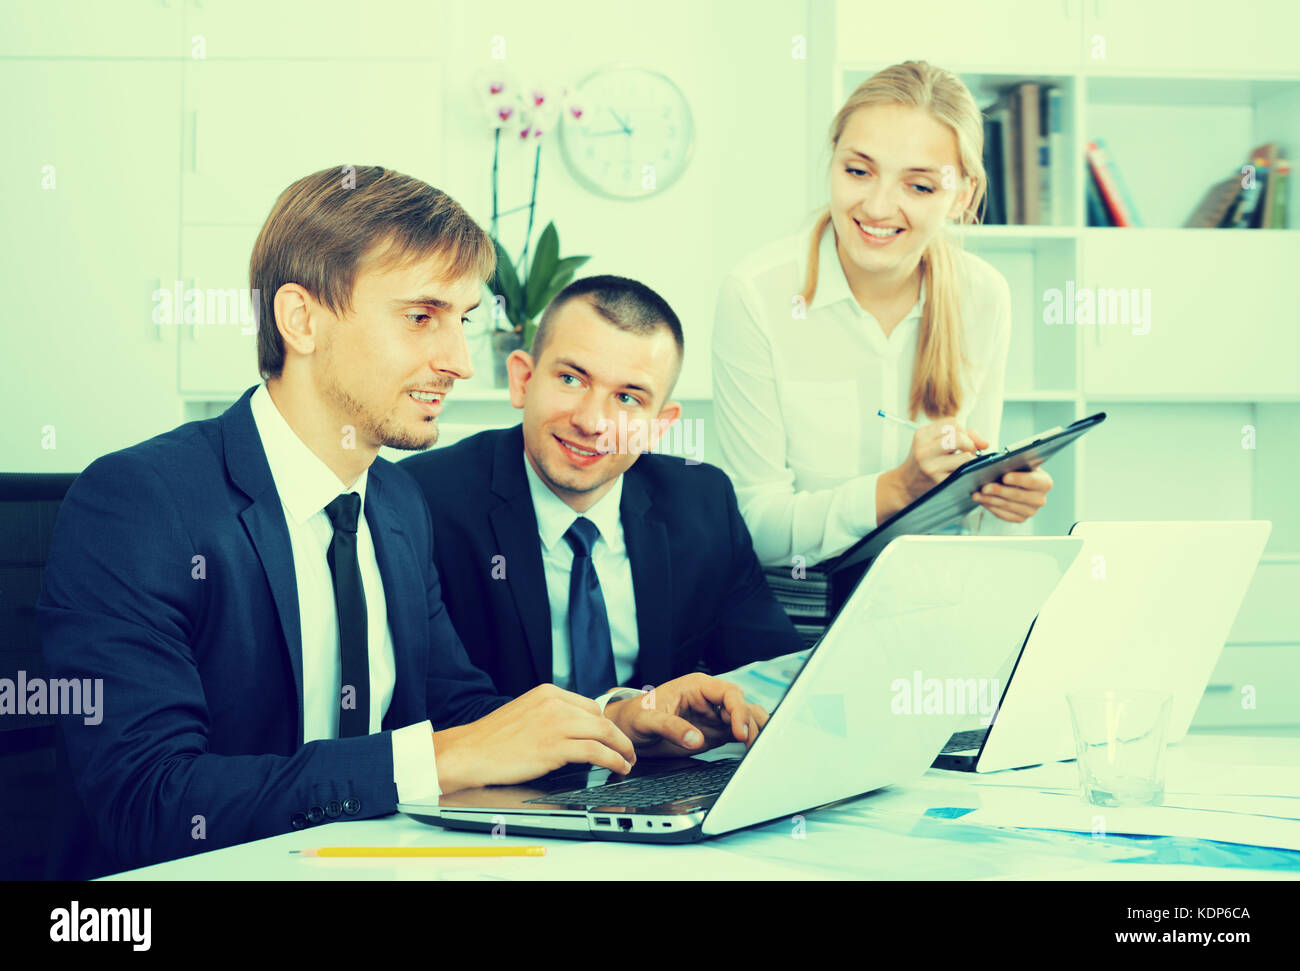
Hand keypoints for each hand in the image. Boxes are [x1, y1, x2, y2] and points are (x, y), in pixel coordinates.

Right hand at [431, 683, 636, 793]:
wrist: (467, 752)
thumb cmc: (490, 740)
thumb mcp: (523, 714)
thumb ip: (548, 716)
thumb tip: (571, 731)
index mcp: (547, 693)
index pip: (589, 705)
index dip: (604, 723)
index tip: (611, 736)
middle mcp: (554, 703)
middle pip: (601, 717)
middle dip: (619, 736)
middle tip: (628, 750)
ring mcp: (555, 724)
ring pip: (604, 732)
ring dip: (622, 749)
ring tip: (628, 761)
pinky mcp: (555, 747)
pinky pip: (596, 752)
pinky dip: (614, 760)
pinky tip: (619, 767)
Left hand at [603, 672, 768, 759]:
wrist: (629, 729)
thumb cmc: (636, 716)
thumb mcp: (648, 719)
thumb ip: (671, 727)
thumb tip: (695, 739)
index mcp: (697, 686)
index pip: (729, 693)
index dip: (739, 711)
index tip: (739, 731)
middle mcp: (710, 699)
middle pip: (742, 705)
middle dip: (750, 723)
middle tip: (751, 744)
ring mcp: (714, 716)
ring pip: (745, 717)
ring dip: (754, 730)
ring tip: (757, 748)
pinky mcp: (715, 732)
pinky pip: (738, 732)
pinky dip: (748, 739)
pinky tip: (752, 749)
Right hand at [879, 419, 988, 520]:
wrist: (904, 484)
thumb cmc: (923, 462)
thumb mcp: (932, 443)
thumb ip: (959, 436)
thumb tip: (984, 443)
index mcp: (922, 435)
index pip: (953, 423)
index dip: (962, 430)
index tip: (961, 440)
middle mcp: (924, 449)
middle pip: (960, 438)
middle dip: (970, 444)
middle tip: (967, 452)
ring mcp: (931, 466)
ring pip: (966, 457)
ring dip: (970, 460)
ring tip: (962, 463)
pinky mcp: (938, 481)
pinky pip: (963, 473)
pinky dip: (966, 472)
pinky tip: (958, 473)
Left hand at [972, 467, 1052, 521]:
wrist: (1017, 483)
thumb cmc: (1017, 470)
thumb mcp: (1018, 463)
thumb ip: (1012, 463)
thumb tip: (998, 463)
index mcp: (1044, 482)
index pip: (1033, 481)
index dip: (1019, 479)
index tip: (1005, 477)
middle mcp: (1040, 498)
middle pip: (1018, 496)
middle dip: (999, 491)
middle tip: (985, 487)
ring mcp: (1030, 511)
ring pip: (1008, 506)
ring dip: (990, 500)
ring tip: (977, 494)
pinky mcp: (1020, 518)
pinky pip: (1003, 514)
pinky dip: (990, 506)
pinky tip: (981, 500)